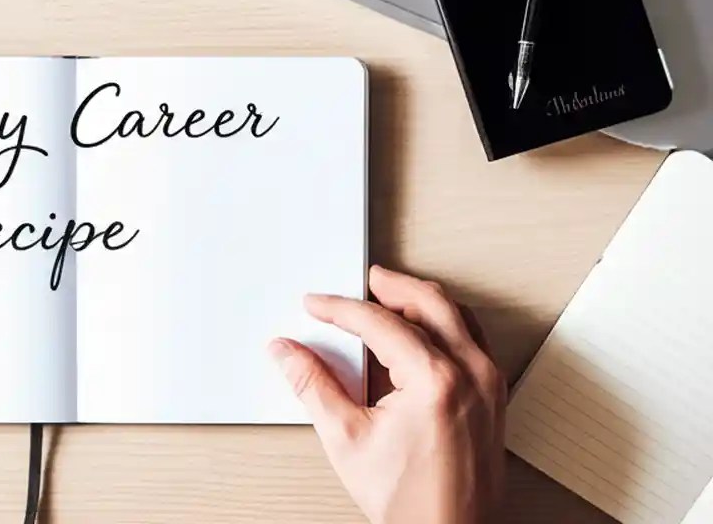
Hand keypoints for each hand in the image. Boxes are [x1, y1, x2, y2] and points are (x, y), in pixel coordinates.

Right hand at [269, 266, 505, 523]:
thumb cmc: (412, 502)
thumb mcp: (347, 439)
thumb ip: (313, 386)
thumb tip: (288, 353)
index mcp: (435, 380)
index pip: (380, 322)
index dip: (341, 308)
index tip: (318, 305)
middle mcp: (471, 374)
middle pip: (430, 302)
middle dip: (390, 286)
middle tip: (362, 282)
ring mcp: (489, 384)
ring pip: (458, 316)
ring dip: (421, 301)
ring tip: (388, 301)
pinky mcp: (495, 397)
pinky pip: (473, 340)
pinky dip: (445, 324)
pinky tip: (421, 333)